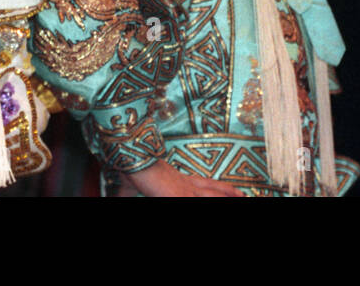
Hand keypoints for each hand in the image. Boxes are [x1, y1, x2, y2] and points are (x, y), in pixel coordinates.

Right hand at [121, 159, 242, 196]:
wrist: (133, 159)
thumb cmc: (131, 168)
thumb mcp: (132, 185)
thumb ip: (128, 193)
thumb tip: (115, 195)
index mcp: (179, 179)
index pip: (205, 184)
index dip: (221, 188)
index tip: (235, 190)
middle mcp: (186, 184)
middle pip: (213, 190)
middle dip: (229, 193)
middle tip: (244, 195)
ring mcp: (186, 190)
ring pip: (212, 196)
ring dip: (225, 196)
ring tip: (241, 197)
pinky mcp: (182, 196)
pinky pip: (200, 200)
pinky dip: (214, 198)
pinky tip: (229, 198)